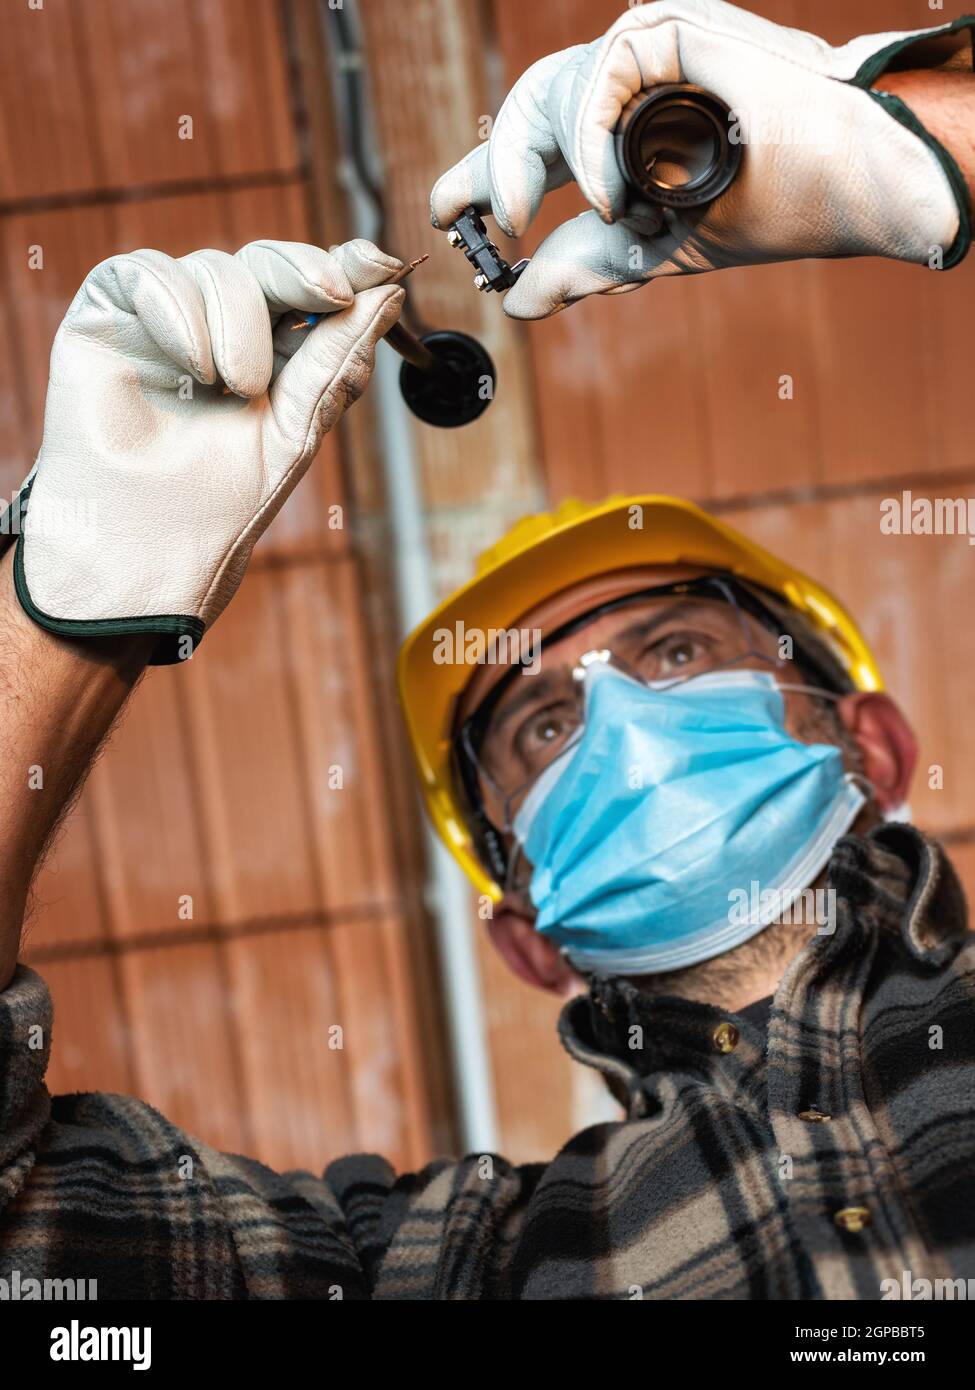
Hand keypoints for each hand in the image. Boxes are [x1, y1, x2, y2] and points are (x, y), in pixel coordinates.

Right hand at [3, 238, 403, 658]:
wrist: (151, 545)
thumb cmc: (222, 502)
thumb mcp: (299, 422)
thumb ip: (339, 355)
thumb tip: (391, 290)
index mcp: (270, 354)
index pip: (308, 288)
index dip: (344, 264)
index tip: (379, 261)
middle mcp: (216, 329)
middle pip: (266, 262)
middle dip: (302, 274)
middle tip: (331, 296)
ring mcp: (162, 320)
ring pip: (214, 266)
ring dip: (241, 321)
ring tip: (237, 387)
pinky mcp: (107, 315)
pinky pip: (148, 272)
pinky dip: (178, 308)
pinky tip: (193, 366)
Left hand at [430, 0, 971, 318]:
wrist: (840, 183)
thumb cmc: (766, 211)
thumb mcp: (652, 253)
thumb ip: (582, 269)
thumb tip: (518, 305)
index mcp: (624, 136)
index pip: (534, 146)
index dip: (482, 179)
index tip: (442, 217)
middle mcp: (627, 92)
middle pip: (526, 114)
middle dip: (495, 169)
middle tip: (484, 222)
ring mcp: (646, 58)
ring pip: (551, 94)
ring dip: (558, 166)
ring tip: (590, 214)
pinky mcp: (667, 30)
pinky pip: (593, 78)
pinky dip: (590, 140)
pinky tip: (611, 189)